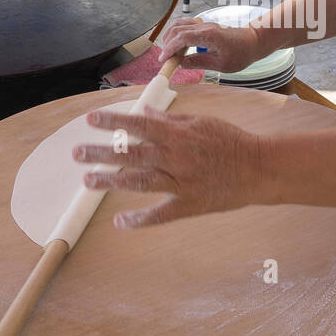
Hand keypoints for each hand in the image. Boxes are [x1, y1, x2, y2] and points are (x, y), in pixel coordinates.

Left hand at [73, 106, 266, 226]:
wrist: (259, 168)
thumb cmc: (231, 141)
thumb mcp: (201, 121)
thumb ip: (170, 120)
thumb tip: (142, 112)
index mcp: (179, 135)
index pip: (140, 125)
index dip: (114, 122)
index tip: (91, 119)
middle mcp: (176, 157)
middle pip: (132, 154)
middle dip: (102, 153)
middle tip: (76, 153)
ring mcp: (182, 183)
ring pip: (140, 182)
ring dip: (111, 181)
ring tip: (87, 180)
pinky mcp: (189, 204)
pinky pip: (161, 215)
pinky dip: (140, 220)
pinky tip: (120, 222)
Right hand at [156, 17, 261, 73]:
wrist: (254, 41)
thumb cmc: (242, 53)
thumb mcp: (222, 64)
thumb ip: (200, 62)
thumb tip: (182, 64)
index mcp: (208, 35)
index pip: (182, 38)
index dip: (169, 49)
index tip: (164, 59)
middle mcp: (204, 27)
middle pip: (177, 30)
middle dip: (167, 43)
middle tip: (166, 58)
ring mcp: (204, 24)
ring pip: (180, 24)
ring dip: (171, 36)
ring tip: (169, 51)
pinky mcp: (206, 25)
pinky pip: (186, 24)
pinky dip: (177, 32)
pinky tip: (178, 43)